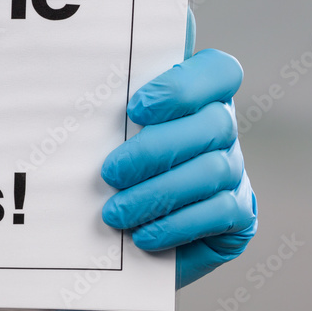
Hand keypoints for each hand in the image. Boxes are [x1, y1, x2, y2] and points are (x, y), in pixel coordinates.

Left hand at [101, 15, 256, 288]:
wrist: (109, 240)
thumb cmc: (97, 173)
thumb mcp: (96, 136)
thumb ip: (102, 108)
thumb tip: (72, 78)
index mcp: (192, 97)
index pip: (218, 70)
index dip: (184, 85)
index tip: (136, 108)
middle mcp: (219, 128)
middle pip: (214, 123)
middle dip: (156, 150)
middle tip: (109, 172)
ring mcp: (233, 170)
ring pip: (213, 170)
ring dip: (158, 193)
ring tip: (114, 212)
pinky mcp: (239, 213)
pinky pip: (220, 212)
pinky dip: (177, 224)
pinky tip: (142, 235)